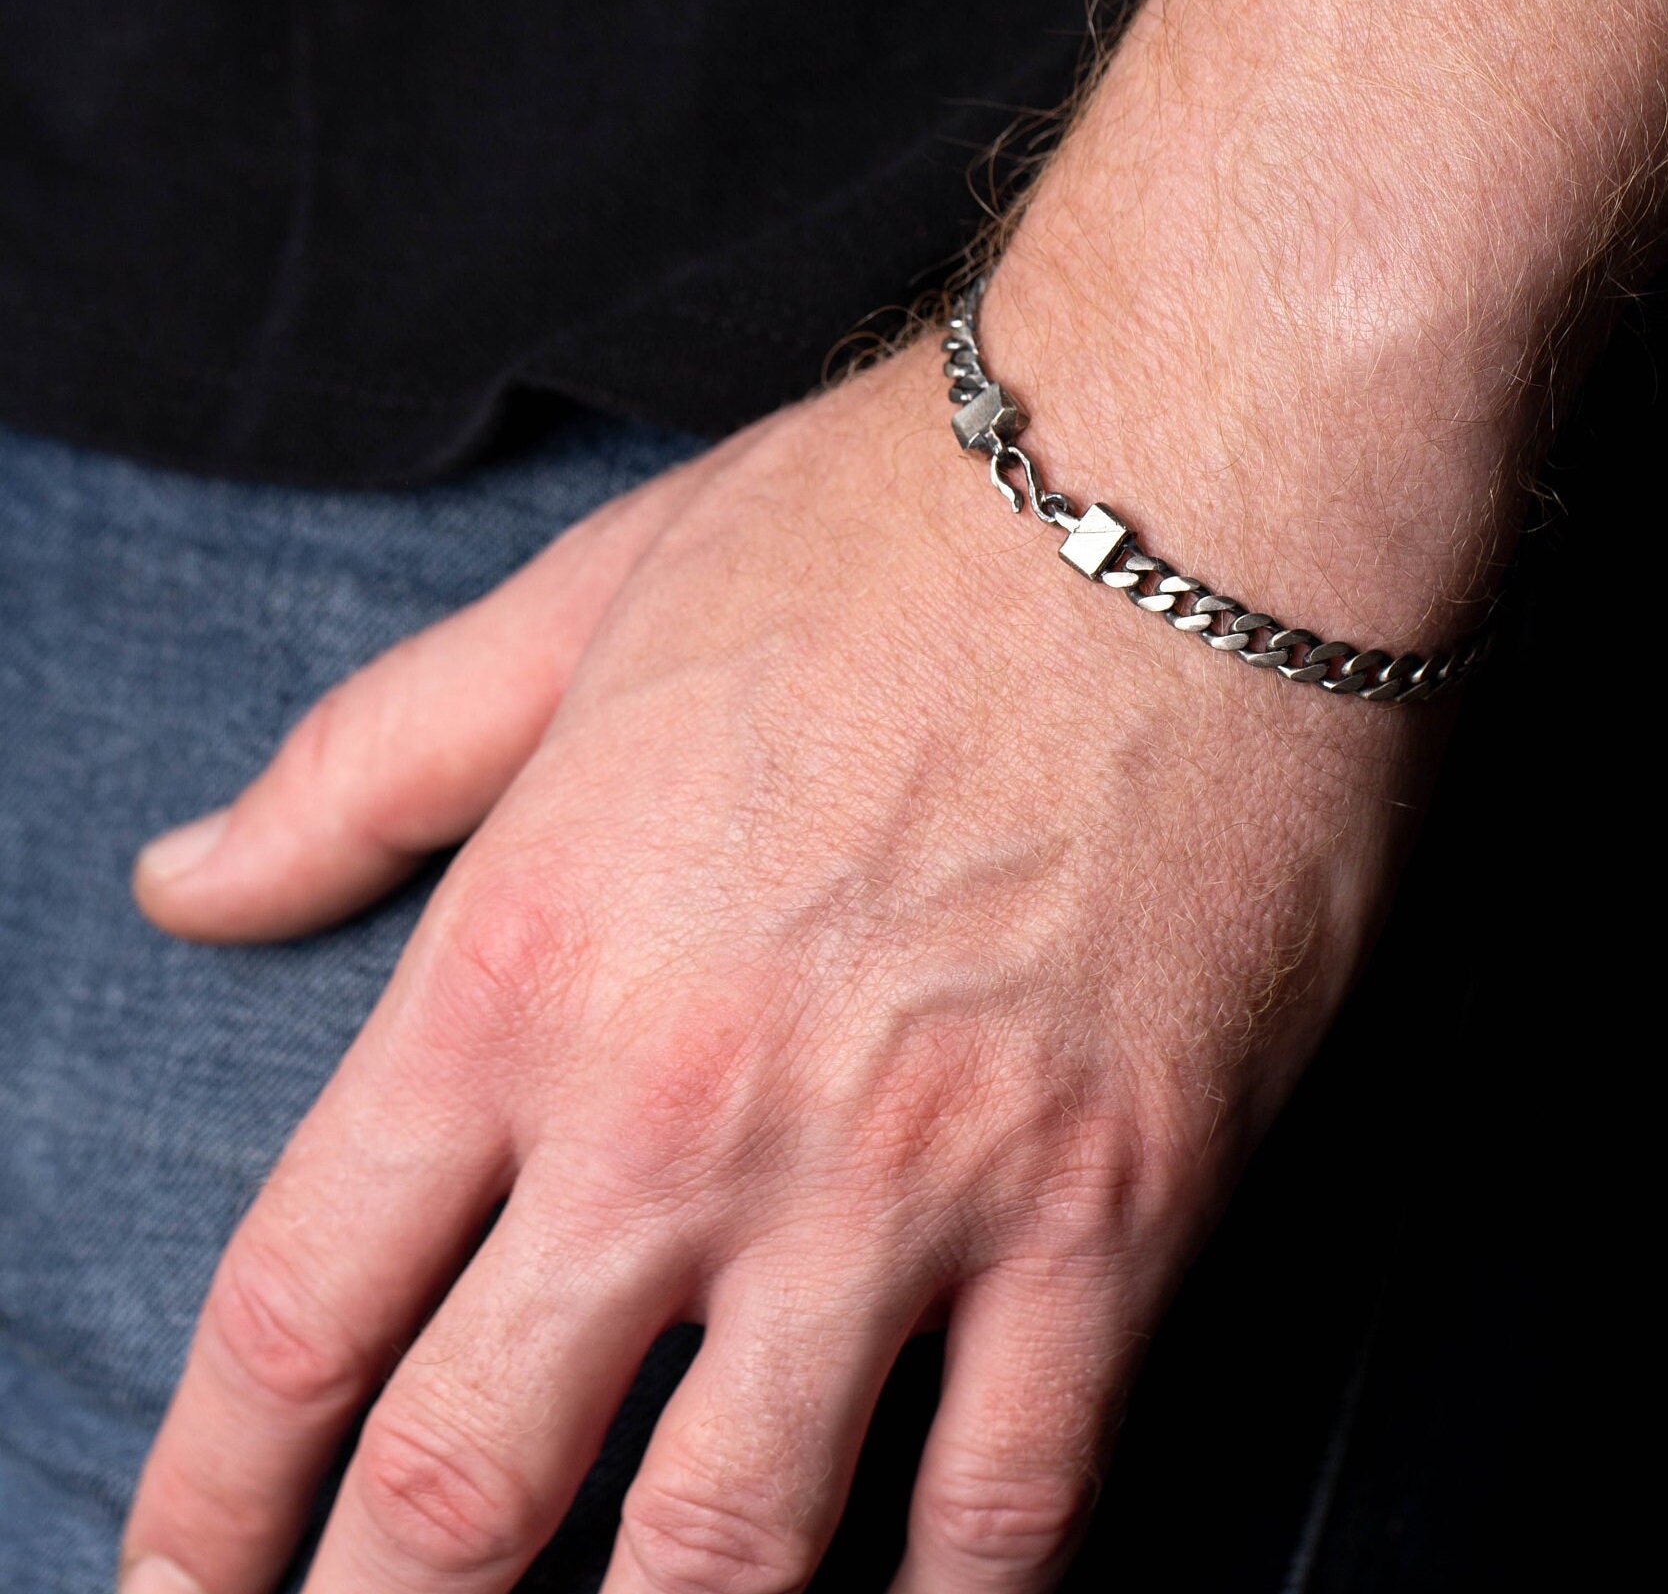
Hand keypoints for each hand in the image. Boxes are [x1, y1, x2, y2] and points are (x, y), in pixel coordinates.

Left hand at [121, 342, 1437, 1593]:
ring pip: (727, 1550)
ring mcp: (907, 1182)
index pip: (301, 1323)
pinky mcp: (1114, 1204)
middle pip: (465, 1490)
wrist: (1189, 478)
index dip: (211, 1507)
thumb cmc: (884, 526)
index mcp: (522, 967)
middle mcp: (683, 1112)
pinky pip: (1010, 1500)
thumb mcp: (580, 610)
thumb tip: (190, 883)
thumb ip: (369, 768)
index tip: (184, 1584)